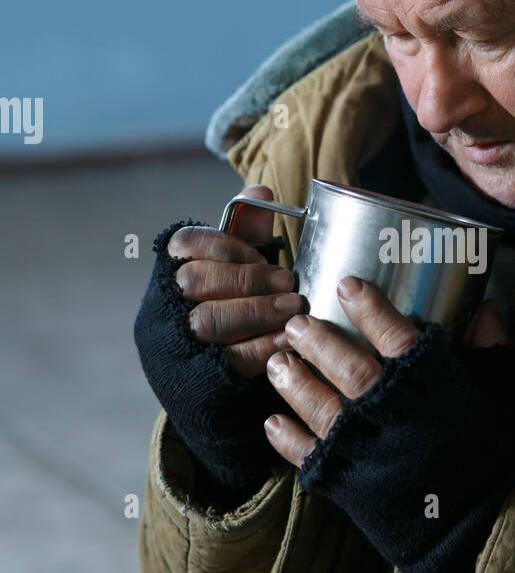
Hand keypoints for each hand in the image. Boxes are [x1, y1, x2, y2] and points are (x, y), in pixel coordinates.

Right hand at [166, 185, 304, 376]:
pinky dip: (265, 346)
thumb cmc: (228, 311)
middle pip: (196, 281)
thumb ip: (246, 234)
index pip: (187, 244)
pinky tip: (289, 338)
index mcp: (168, 271)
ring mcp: (175, 342)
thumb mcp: (235, 271)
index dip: (229, 247)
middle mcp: (163, 305)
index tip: (265, 254)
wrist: (216, 380)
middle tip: (289, 284)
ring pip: (208, 321)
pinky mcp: (196, 378)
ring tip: (294, 309)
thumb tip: (260, 192)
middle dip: (248, 280)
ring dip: (258, 311)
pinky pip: (229, 359)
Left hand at [263, 278, 508, 467]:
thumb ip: (491, 349)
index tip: (347, 285)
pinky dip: (289, 439)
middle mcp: (397, 415)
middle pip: (349, 369)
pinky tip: (273, 421)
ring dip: (295, 383)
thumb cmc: (496, 459)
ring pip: (322, 408)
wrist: (485, 530)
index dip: (371, 308)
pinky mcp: (352, 487)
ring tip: (277, 362)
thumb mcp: (502, 396)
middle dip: (319, 342)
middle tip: (297, 323)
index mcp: (435, 388)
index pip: (396, 336)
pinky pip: (311, 457)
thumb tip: (485, 307)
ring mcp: (370, 452)